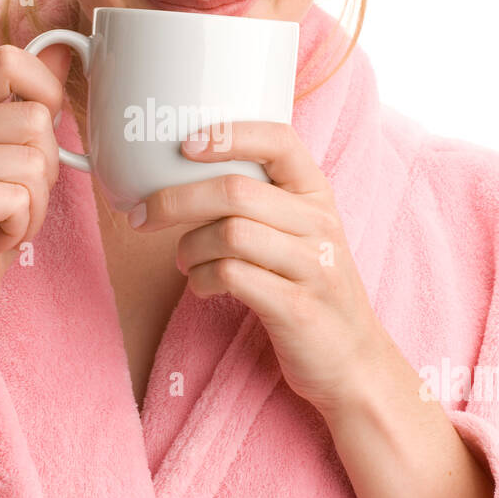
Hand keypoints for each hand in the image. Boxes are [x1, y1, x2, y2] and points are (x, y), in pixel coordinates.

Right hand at [0, 42, 70, 345]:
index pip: (9, 60)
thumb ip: (31, 100)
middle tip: (11, 201)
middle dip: (45, 171)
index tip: (38, 138)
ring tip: (1, 221)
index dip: (45, 95)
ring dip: (36, 205)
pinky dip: (23, 226)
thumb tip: (62, 44)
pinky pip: (21, 198)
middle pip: (35, 120)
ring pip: (35, 162)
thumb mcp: (13, 155)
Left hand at [126, 120, 398, 418]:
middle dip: (176, 201)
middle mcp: (320, 223)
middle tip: (143, 216)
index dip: (228, 136)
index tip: (184, 146)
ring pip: (229, 233)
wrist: (355, 361)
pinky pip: (232, 276)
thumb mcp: (299, 233)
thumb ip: (259, 202)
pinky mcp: (297, 307)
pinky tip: (200, 286)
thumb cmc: (309, 289)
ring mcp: (312, 266)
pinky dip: (202, 279)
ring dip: (189, 248)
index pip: (278, 140)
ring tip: (184, 261)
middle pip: (235, 191)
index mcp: (318, 194)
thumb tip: (180, 177)